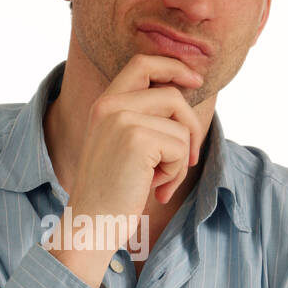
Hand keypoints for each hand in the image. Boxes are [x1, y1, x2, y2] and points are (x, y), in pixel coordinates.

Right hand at [69, 53, 205, 230]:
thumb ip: (144, 119)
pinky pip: (180, 147)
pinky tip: (155, 188)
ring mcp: (123, 119)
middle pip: (172, 95)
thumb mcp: (122, 146)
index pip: (143, 64)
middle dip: (191, 127)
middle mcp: (110, 105)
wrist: (92, 224)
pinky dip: (176, 173)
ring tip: (159, 181)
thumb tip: (185, 98)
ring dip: (180, 159)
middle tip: (190, 158)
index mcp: (104, 104)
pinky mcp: (138, 139)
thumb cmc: (113, 192)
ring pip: (180, 126)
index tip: (196, 80)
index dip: (174, 67)